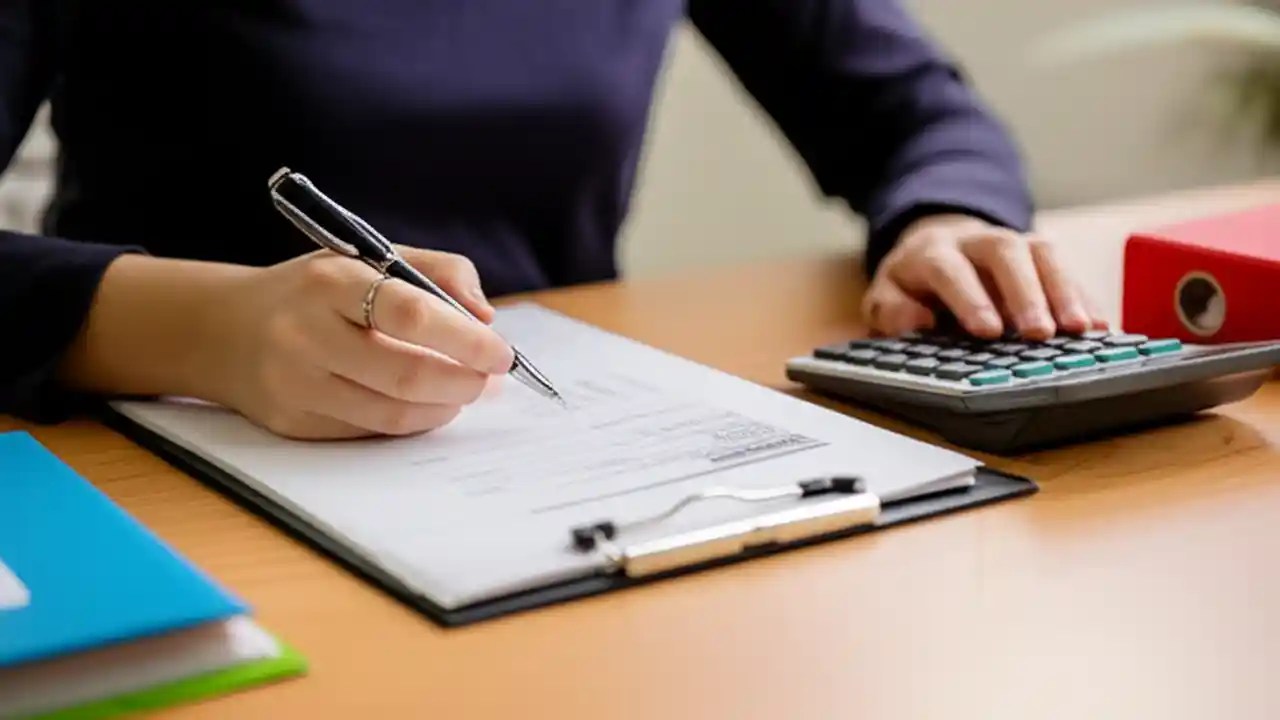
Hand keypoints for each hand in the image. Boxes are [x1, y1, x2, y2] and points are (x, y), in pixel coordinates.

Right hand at [207, 247, 512, 438]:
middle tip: (490, 378)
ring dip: (444, 408)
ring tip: (466, 391)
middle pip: (405, 375)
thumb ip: (440, 272)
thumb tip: (484, 318)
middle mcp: (305, 333)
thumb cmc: (316, 290)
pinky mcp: (293, 422)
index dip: (465, 339)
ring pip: (392, 413)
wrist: (224, 329)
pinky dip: (411, 421)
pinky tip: (428, 405)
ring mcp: (295, 383)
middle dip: (464, 382)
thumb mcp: (371, 257)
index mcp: (329, 281)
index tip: (502, 352)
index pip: (410, 313)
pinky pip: (370, 431)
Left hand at [862, 214, 1107, 339]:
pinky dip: (1084, 296)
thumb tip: (917, 323)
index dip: (969, 298)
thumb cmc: (914, 282)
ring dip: (1064, 291)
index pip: (950, 269)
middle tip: (1040, 333)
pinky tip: (1099, 324)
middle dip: (1025, 293)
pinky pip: (1068, 269)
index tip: (988, 331)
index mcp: (933, 252)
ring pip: (1042, 254)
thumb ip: (891, 310)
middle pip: (1004, 253)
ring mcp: (1016, 242)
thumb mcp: (886, 295)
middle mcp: (977, 240)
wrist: (941, 243)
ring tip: (1081, 329)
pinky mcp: (1042, 255)